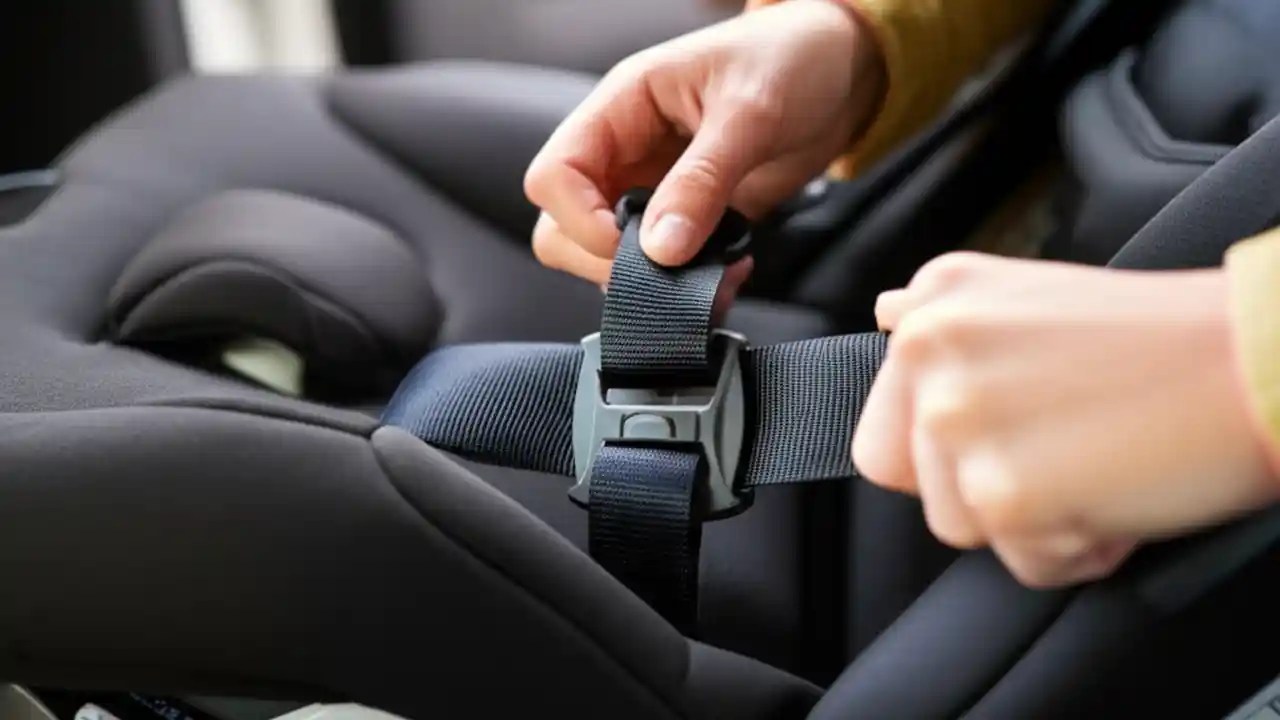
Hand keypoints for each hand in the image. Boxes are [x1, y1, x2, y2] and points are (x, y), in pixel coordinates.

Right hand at [525, 0, 885, 283]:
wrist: (846, 67)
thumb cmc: (792, 59)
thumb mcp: (749, 112)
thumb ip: (702, 181)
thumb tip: (660, 249)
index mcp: (621, 107)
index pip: (554, 176)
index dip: (581, 222)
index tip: (634, 245)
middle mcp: (626, 151)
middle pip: (563, 227)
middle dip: (607, 262)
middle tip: (671, 270)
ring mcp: (654, 188)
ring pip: (607, 255)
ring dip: (651, 281)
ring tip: (714, 274)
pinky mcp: (691, 217)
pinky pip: (663, 266)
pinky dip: (688, 284)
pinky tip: (729, 271)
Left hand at [853, 252, 1279, 587]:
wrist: (1253, 359)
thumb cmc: (1157, 336)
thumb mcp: (1028, 293)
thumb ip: (944, 312)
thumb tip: (887, 313)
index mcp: (929, 312)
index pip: (885, 426)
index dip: (954, 447)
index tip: (1020, 421)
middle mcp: (927, 357)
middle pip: (911, 481)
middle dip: (979, 484)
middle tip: (1060, 444)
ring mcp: (957, 423)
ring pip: (961, 525)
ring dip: (1033, 518)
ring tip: (1097, 460)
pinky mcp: (1002, 492)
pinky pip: (1022, 562)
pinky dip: (1078, 548)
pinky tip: (1121, 490)